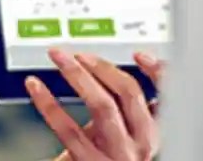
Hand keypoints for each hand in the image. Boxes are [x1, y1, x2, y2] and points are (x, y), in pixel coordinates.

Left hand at [29, 50, 164, 160]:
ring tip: (59, 59)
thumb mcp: (122, 138)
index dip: (155, 71)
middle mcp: (140, 146)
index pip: (167, 95)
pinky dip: (48, 103)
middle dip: (102, 66)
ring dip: (78, 76)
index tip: (138, 55)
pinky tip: (36, 87)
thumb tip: (110, 70)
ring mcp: (116, 156)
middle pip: (129, 94)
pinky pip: (68, 129)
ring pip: (103, 107)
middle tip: (78, 53)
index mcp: (151, 135)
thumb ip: (124, 111)